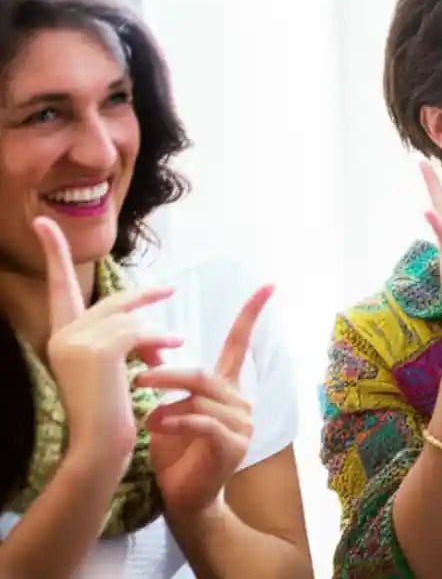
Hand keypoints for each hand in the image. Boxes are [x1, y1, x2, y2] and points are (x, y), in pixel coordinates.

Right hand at [34, 217, 179, 470]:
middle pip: (111, 301)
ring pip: (128, 317)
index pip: (59, 286)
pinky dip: (157, 338)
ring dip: (155, 332)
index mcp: (61, 336)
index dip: (52, 252)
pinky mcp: (95, 350)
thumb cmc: (112, 412)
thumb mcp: (114, 368)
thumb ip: (122, 339)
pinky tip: (169, 350)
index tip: (43, 222)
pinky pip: (136, 330)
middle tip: (170, 291)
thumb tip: (152, 323)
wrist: (100, 447)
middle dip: (144, 297)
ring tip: (172, 348)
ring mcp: (74, 341)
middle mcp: (61, 334)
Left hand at [138, 285, 271, 517]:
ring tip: (143, 415)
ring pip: (202, 398)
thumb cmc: (175, 451)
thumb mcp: (170, 410)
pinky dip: (178, 422)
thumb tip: (147, 362)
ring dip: (166, 404)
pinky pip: (205, 423)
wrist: (185, 497)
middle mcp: (240, 401)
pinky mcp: (234, 446)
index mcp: (227, 387)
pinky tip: (158, 426)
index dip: (252, 314)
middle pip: (205, 374)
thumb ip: (172, 386)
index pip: (242, 344)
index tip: (267, 285)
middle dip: (168, 374)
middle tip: (137, 378)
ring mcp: (242, 424)